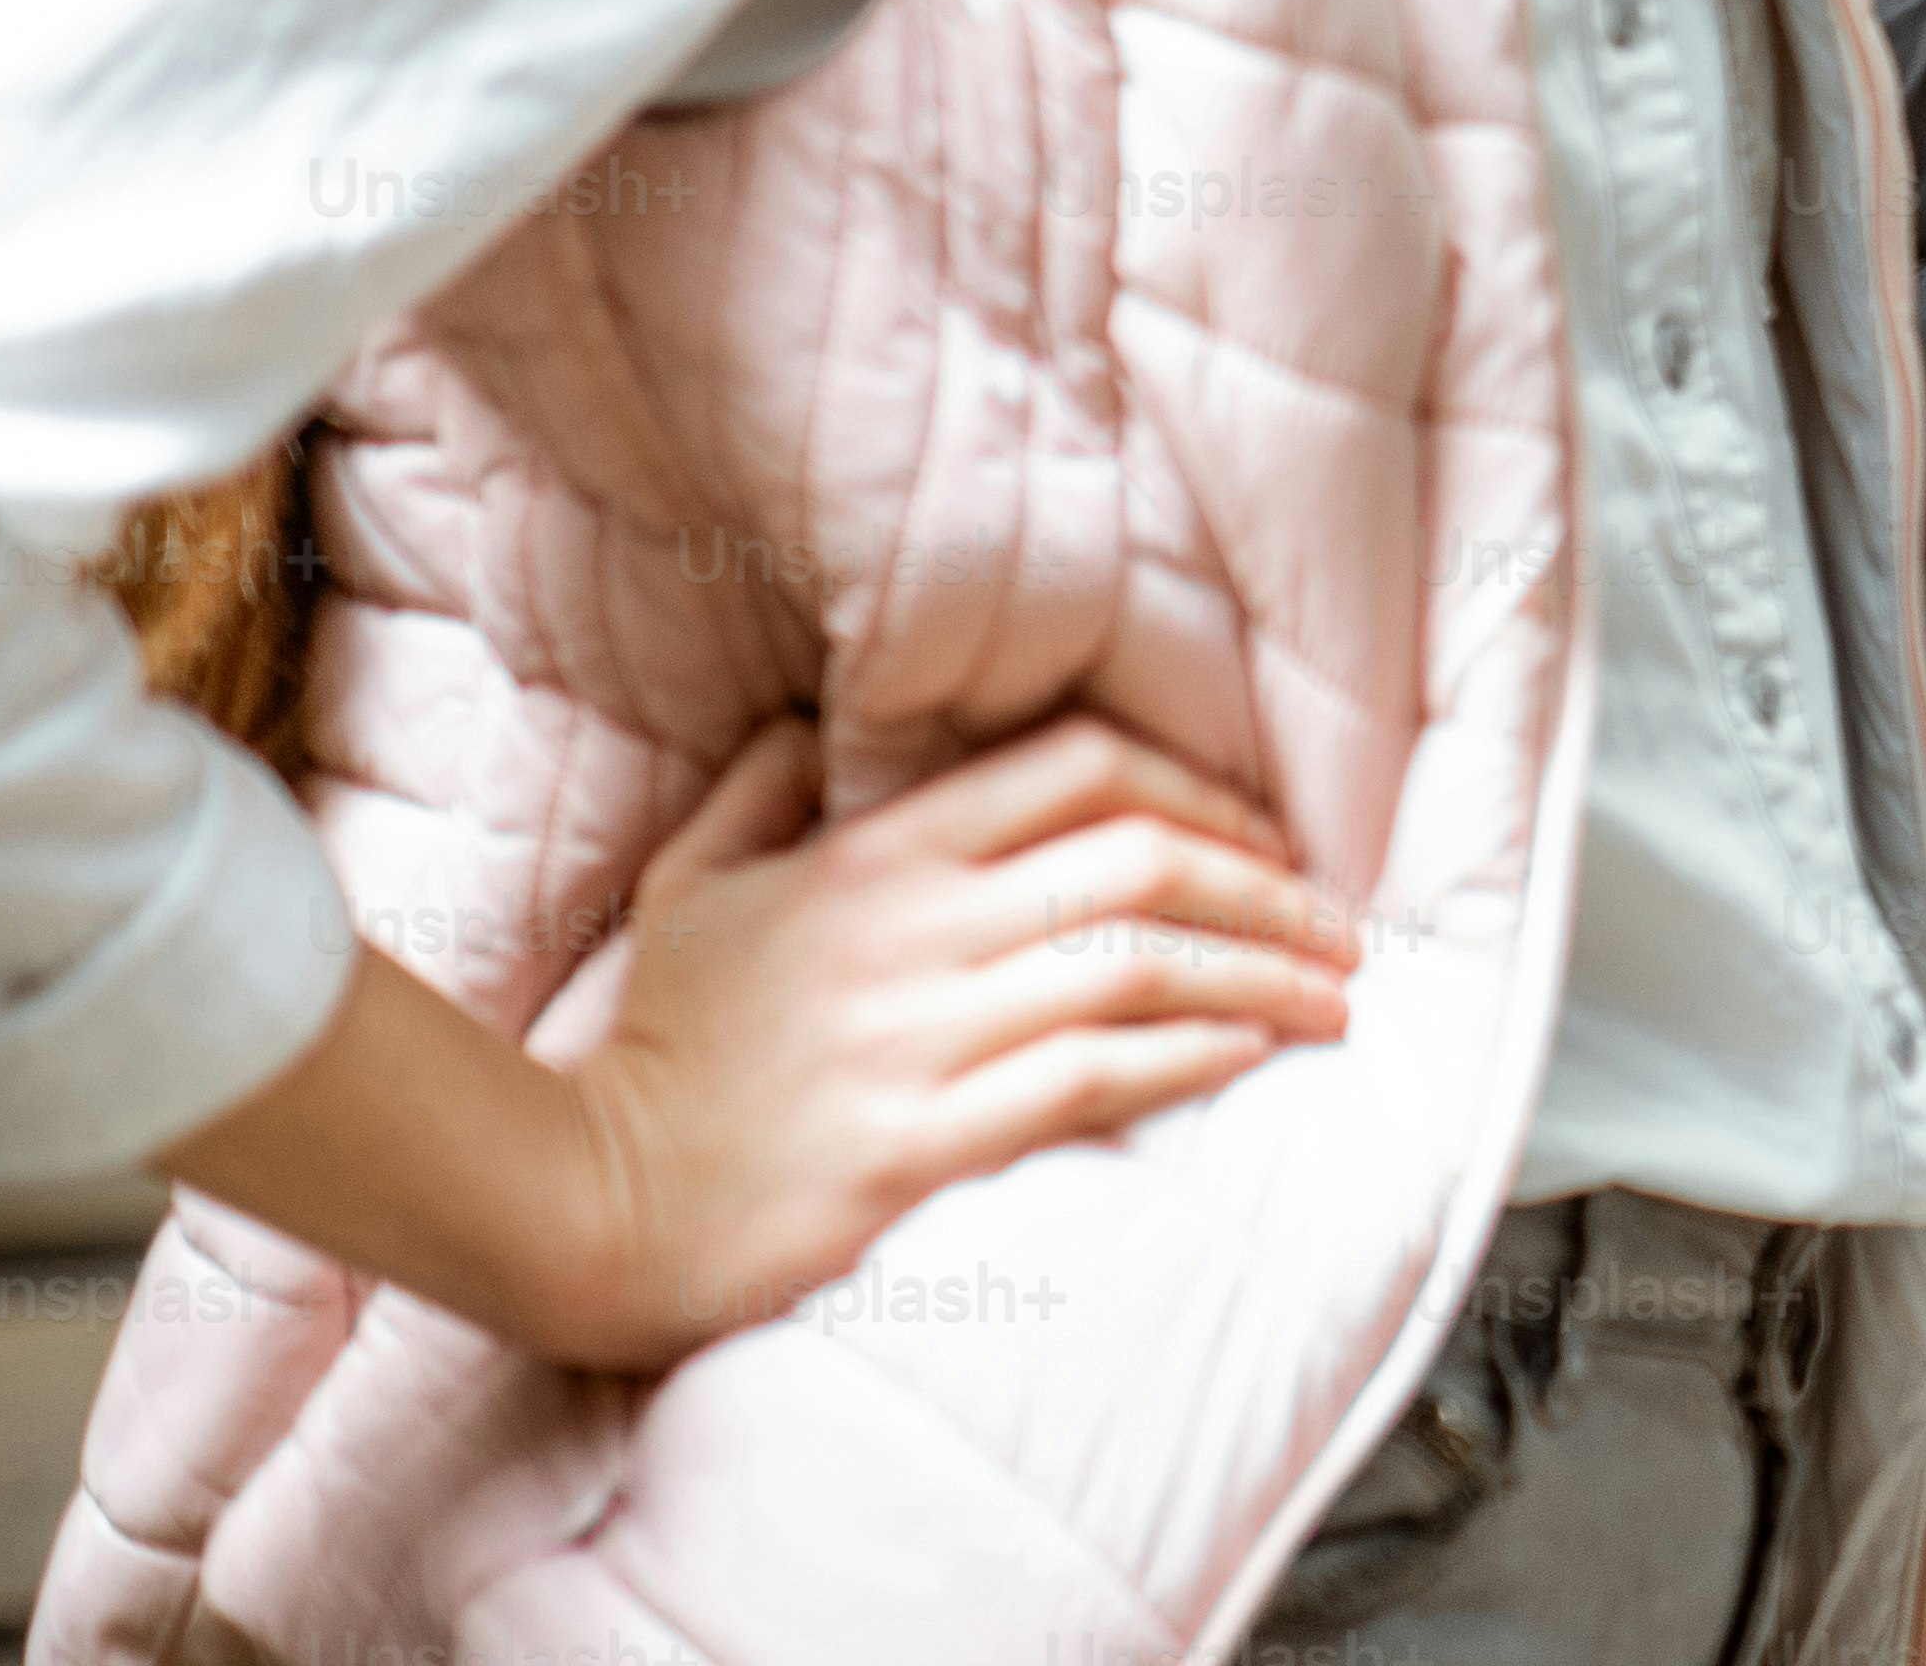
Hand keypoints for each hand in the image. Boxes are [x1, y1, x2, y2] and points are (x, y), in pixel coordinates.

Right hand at [525, 714, 1360, 1363]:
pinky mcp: (915, 1145)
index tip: (1272, 836)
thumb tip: (813, 721)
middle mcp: (912, 930)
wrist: (582, 1204)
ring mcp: (916, 1037)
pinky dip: (1189, 1058)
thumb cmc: (654, 1052)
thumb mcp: (691, 888)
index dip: (1204, 788)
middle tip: (1342, 926)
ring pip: (1138, 967)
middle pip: (1144, 861)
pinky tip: (1249, 1056)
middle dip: (1270, 886)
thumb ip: (759, 790)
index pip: (1080, 766)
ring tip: (1334, 999)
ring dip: (1261, 978)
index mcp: (876, 855)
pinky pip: (1090, 1078)